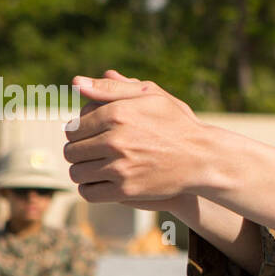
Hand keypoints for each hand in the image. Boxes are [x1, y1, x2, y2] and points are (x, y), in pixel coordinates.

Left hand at [64, 69, 207, 204]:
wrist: (203, 158)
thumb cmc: (176, 123)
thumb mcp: (150, 95)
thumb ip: (111, 88)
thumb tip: (74, 83)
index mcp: (117, 114)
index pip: (72, 128)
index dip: (76, 133)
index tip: (86, 136)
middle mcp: (115, 140)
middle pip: (71, 151)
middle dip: (77, 152)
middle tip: (90, 153)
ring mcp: (120, 167)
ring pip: (77, 172)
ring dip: (81, 171)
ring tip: (93, 168)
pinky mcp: (126, 190)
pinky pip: (89, 192)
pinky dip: (89, 189)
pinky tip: (99, 182)